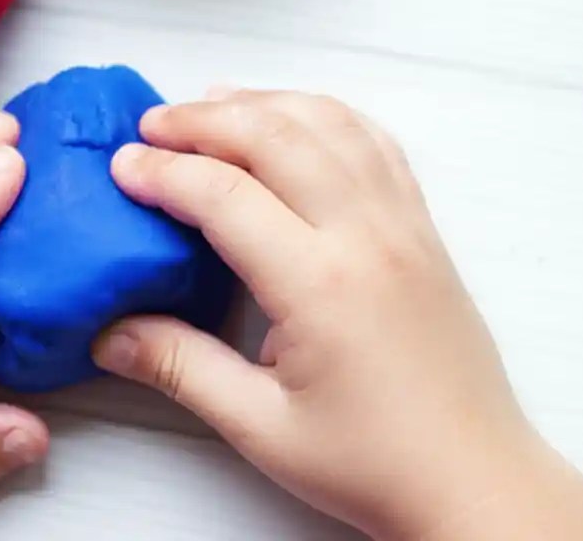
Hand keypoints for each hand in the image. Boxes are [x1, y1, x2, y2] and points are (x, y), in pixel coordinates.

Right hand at [94, 90, 582, 540]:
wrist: (473, 480)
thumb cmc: (374, 463)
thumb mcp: (260, 426)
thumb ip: (180, 367)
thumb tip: (109, 334)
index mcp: (321, 285)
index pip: (226, 195)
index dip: (164, 173)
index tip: (121, 169)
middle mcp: (367, 236)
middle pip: (276, 135)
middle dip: (203, 119)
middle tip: (150, 127)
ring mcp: (403, 224)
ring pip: (330, 123)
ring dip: (264, 103)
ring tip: (210, 105)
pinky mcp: (423, 229)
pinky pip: (374, 142)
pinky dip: (326, 115)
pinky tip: (295, 119)